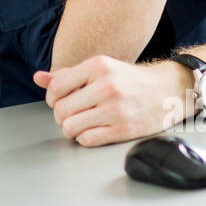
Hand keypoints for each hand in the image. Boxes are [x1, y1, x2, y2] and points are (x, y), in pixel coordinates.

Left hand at [32, 56, 192, 145]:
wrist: (167, 91)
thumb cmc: (129, 80)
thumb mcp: (100, 69)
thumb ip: (67, 75)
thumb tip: (38, 78)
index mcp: (98, 66)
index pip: (56, 87)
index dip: (52, 98)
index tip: (59, 101)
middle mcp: (107, 86)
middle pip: (61, 110)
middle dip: (61, 116)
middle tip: (70, 114)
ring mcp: (116, 109)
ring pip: (70, 127)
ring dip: (70, 129)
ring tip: (80, 123)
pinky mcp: (123, 129)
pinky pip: (87, 139)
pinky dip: (84, 138)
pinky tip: (93, 130)